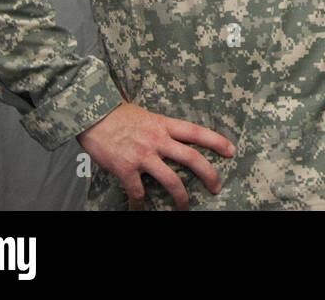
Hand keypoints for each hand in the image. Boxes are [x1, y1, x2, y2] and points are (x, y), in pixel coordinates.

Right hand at [76, 101, 235, 209]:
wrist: (92, 115)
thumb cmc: (118, 114)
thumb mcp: (147, 115)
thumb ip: (161, 127)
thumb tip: (173, 138)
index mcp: (164, 124)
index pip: (197, 132)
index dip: (217, 142)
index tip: (231, 151)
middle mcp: (158, 140)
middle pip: (191, 158)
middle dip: (208, 174)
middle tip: (216, 187)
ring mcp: (143, 156)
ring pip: (171, 180)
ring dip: (181, 197)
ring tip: (185, 208)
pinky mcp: (126, 169)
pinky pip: (137, 192)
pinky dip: (140, 204)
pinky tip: (141, 210)